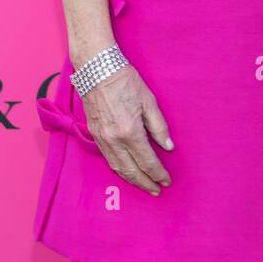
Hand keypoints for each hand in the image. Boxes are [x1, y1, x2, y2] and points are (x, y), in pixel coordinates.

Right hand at [82, 66, 173, 195]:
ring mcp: (102, 139)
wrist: (97, 71)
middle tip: (156, 190)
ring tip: (144, 185)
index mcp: (130, 132)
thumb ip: (159, 127)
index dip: (158, 173)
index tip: (166, 181)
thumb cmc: (126, 82)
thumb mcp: (149, 101)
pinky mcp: (94, 135)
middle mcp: (114, 140)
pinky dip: (119, 169)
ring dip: (131, 180)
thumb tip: (168, 147)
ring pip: (117, 168)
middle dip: (145, 182)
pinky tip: (127, 171)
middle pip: (131, 170)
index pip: (147, 161)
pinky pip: (107, 159)